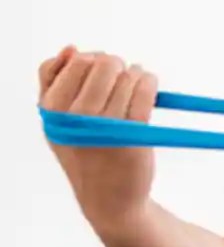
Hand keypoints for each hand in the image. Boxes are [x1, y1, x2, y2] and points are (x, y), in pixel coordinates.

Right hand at [38, 46, 158, 230]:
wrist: (108, 197)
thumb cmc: (84, 151)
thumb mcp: (57, 120)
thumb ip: (53, 82)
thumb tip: (71, 48)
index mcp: (52, 111)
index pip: (73, 62)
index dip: (89, 59)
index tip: (96, 72)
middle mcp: (75, 118)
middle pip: (103, 64)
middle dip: (115, 64)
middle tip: (119, 75)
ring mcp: (105, 127)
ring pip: (127, 76)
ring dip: (135, 74)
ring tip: (134, 84)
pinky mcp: (132, 135)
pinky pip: (145, 90)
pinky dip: (149, 81)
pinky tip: (147, 84)